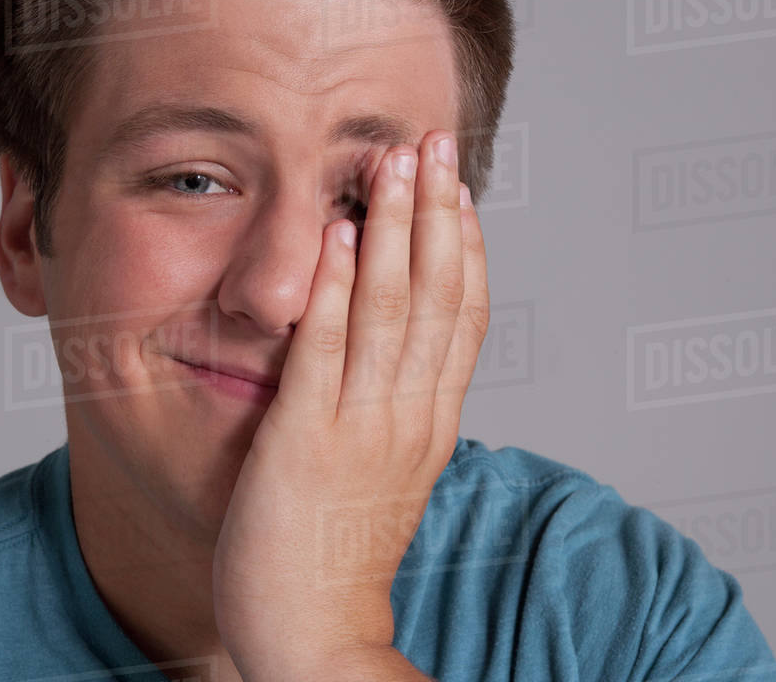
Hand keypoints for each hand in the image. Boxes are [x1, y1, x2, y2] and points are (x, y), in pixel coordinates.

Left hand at [211, 129, 489, 681]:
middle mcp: (411, 416)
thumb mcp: (389, 477)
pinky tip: (341, 235)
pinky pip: (329, 350)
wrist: (314, 637)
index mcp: (433, 423)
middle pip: (441, 296)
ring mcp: (364, 427)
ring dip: (397, 228)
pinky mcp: (307, 440)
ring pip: (394, 310)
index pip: (467, 318)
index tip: (462, 189)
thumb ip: (399, 414)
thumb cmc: (341, 557)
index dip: (467, 246)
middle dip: (438, 213)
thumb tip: (400, 357)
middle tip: (436, 142)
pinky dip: (340, 288)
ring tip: (394, 162)